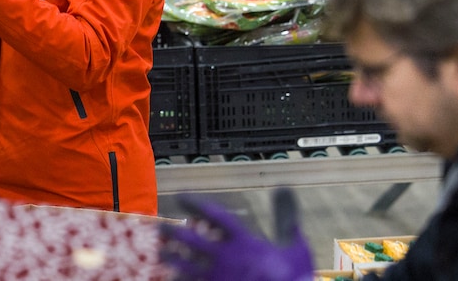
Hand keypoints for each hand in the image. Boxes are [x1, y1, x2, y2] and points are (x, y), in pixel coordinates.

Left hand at [161, 187, 312, 280]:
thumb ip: (286, 216)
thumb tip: (284, 186)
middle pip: (193, 241)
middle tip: (161, 227)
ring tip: (161, 252)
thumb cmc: (295, 277)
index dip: (196, 204)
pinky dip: (180, 280)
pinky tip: (172, 277)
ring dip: (172, 258)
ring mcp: (219, 278)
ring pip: (187, 266)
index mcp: (245, 242)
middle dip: (175, 233)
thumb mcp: (296, 246)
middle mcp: (227, 258)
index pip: (215, 216)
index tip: (181, 197)